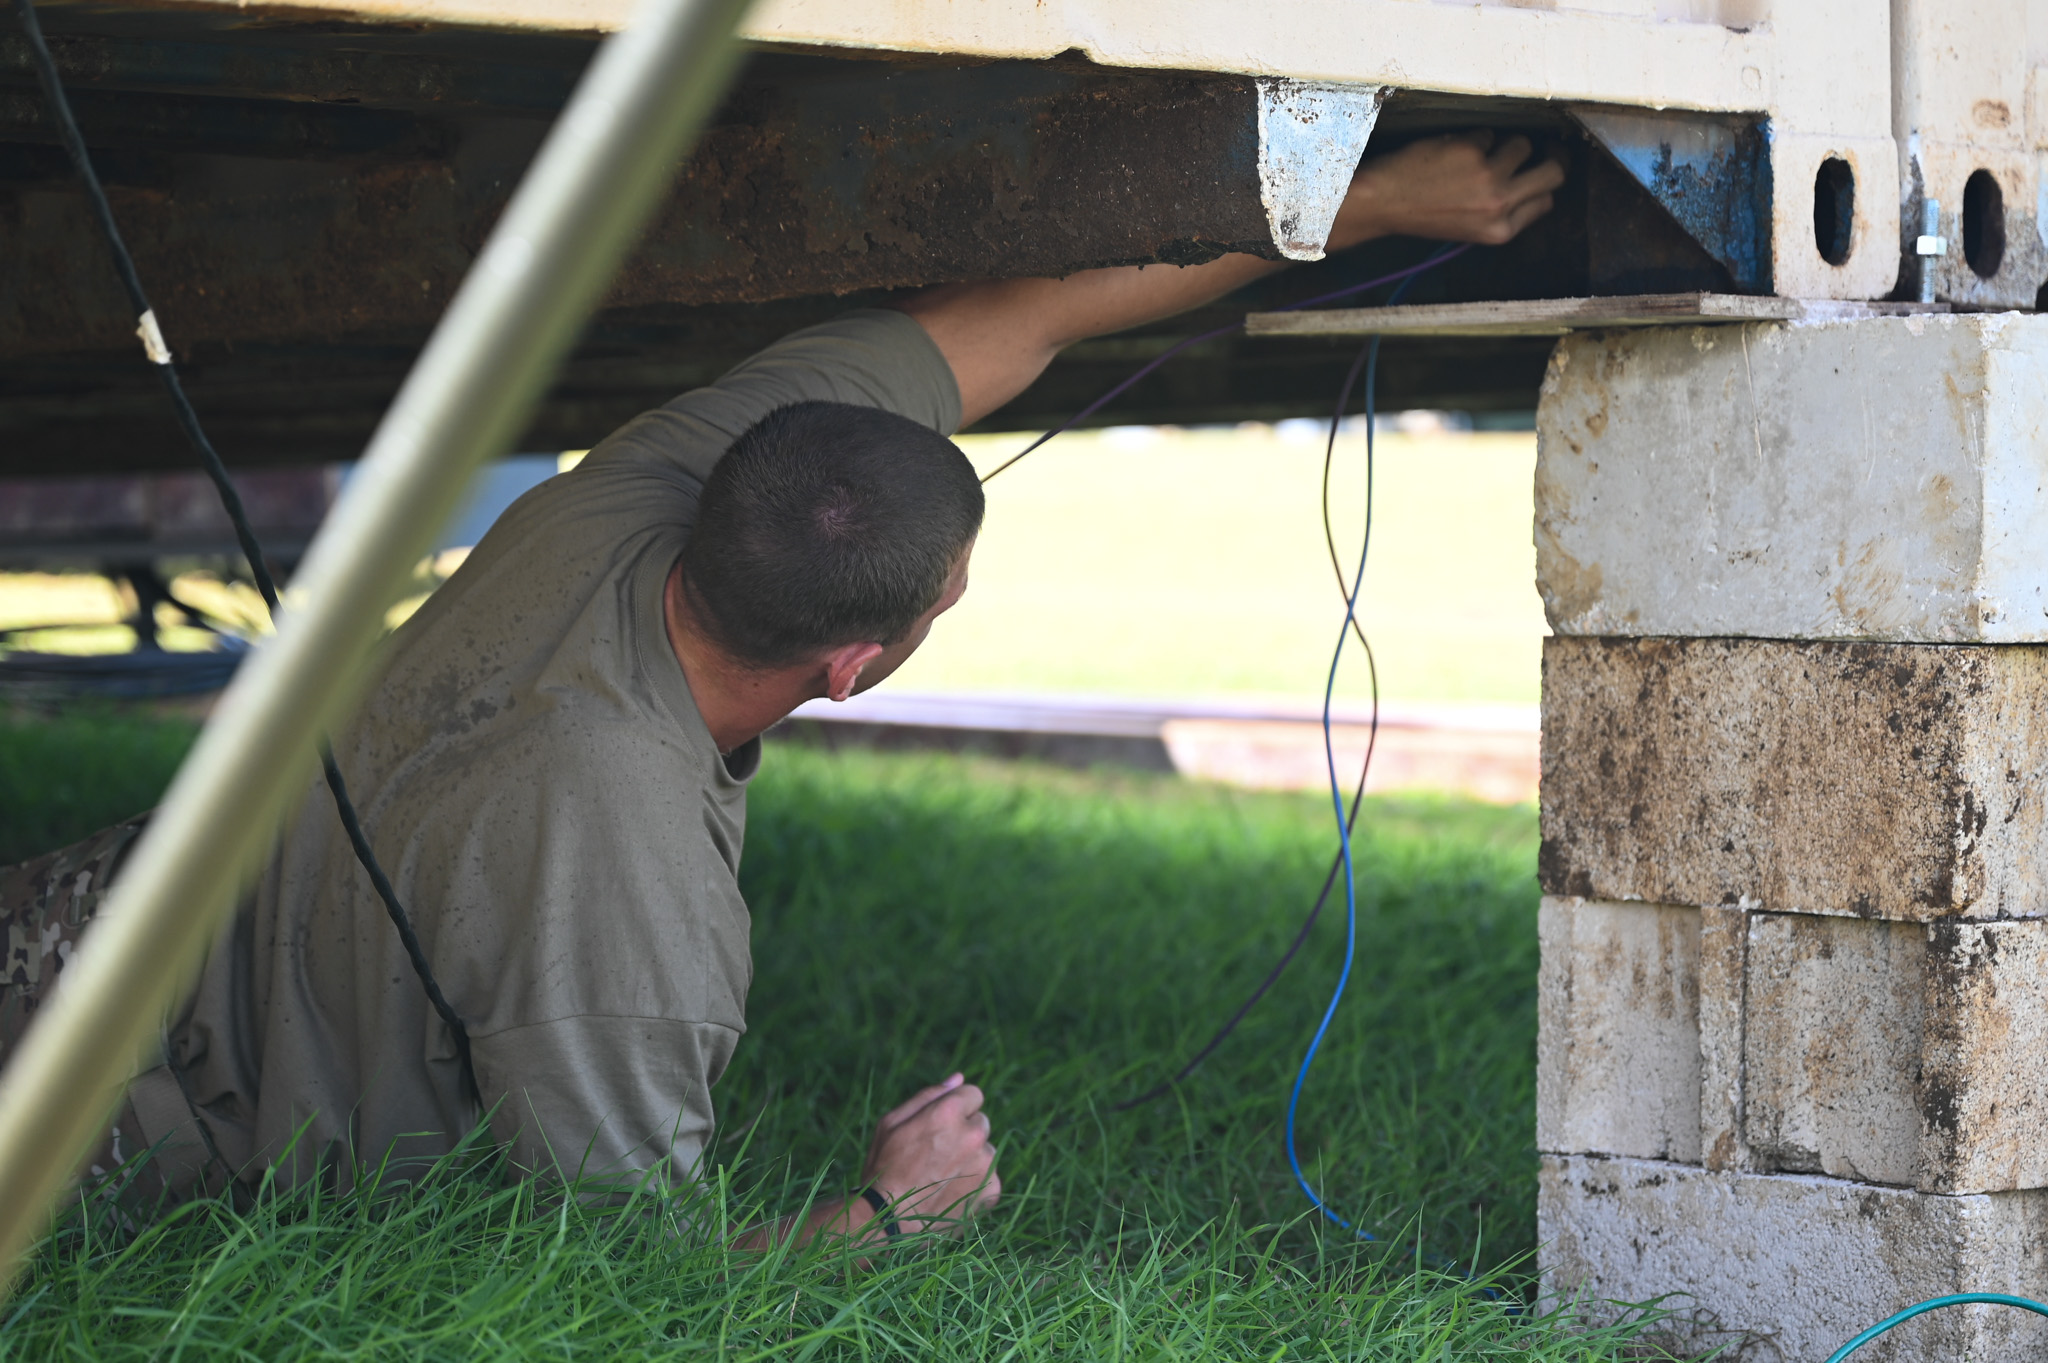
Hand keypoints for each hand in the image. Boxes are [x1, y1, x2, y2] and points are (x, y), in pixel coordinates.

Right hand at [859, 1073, 999, 1234]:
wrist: (887, 1220)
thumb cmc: (884, 1167)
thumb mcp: (892, 1122)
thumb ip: (929, 1096)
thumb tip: (958, 1077)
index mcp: (949, 1112)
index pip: (974, 1094)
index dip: (955, 1108)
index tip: (939, 1126)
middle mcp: (973, 1134)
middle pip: (980, 1122)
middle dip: (964, 1132)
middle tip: (936, 1154)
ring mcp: (985, 1164)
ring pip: (985, 1151)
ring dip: (970, 1158)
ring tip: (940, 1178)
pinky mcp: (992, 1190)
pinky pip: (989, 1177)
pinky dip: (975, 1183)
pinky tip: (950, 1193)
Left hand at [1329, 131, 1564, 251]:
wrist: (1384, 201)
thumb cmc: (1423, 213)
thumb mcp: (1470, 228)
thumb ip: (1504, 211)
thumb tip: (1537, 184)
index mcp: (1500, 231)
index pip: (1546, 201)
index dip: (1543, 183)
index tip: (1541, 168)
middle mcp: (1499, 205)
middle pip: (1553, 172)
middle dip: (1552, 156)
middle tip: (1541, 147)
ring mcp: (1488, 175)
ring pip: (1521, 145)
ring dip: (1503, 144)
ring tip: (1475, 155)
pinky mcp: (1471, 149)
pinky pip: (1487, 133)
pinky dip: (1471, 138)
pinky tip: (1448, 154)